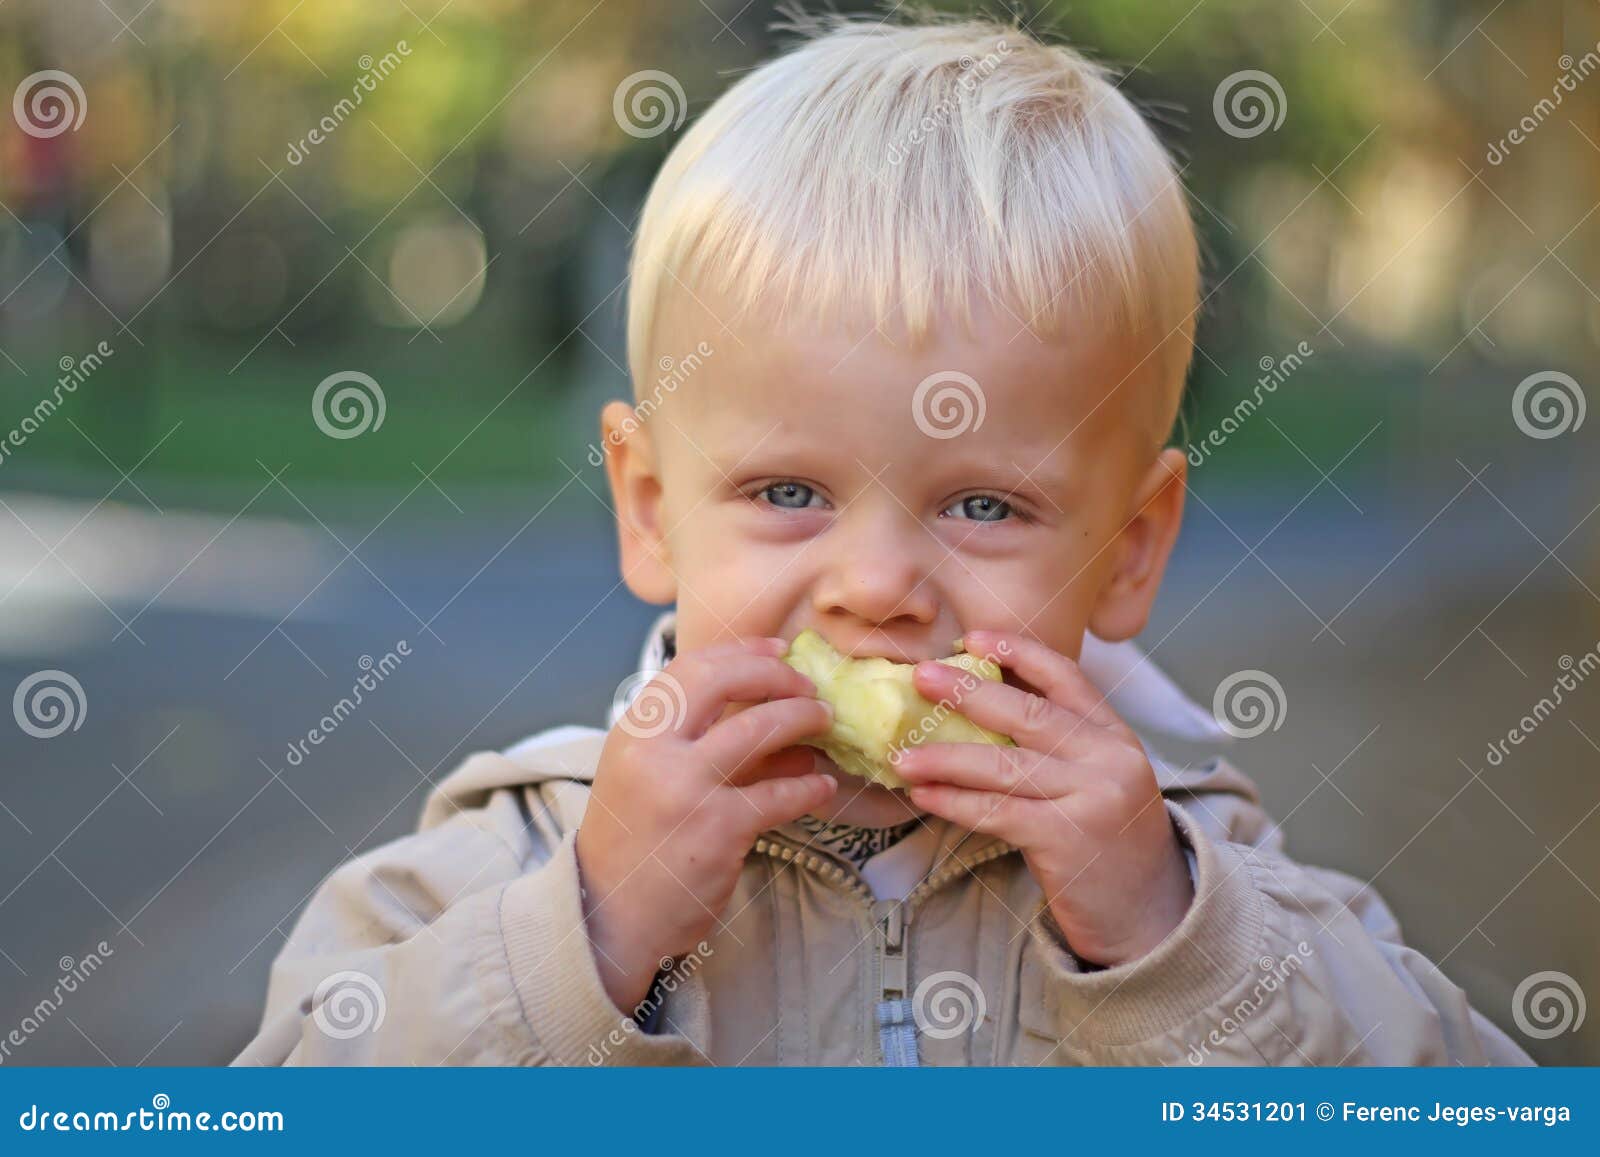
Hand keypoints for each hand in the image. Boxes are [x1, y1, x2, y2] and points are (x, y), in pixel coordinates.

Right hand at [575, 637, 836, 1010]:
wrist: (609, 915)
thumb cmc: (635, 842)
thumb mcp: (651, 777)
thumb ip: (702, 741)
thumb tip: (779, 714)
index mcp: (635, 731)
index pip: (692, 667)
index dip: (743, 653)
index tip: (778, 652)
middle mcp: (655, 752)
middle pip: (725, 682)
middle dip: (777, 676)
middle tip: (808, 688)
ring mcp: (687, 789)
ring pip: (761, 730)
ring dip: (803, 720)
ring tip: (825, 723)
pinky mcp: (718, 830)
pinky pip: (780, 795)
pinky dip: (810, 787)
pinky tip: (822, 787)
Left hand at [893, 630, 1191, 966]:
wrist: (1151, 915)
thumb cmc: (1111, 844)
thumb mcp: (1101, 781)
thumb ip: (1062, 746)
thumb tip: (980, 710)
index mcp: (1115, 736)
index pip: (1066, 677)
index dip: (1018, 653)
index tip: (972, 639)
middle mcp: (1108, 759)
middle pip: (1028, 715)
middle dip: (967, 693)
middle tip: (919, 676)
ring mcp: (1091, 798)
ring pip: (1004, 765)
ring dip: (945, 757)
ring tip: (902, 754)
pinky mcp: (1068, 839)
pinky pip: (997, 812)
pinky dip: (955, 802)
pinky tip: (924, 795)